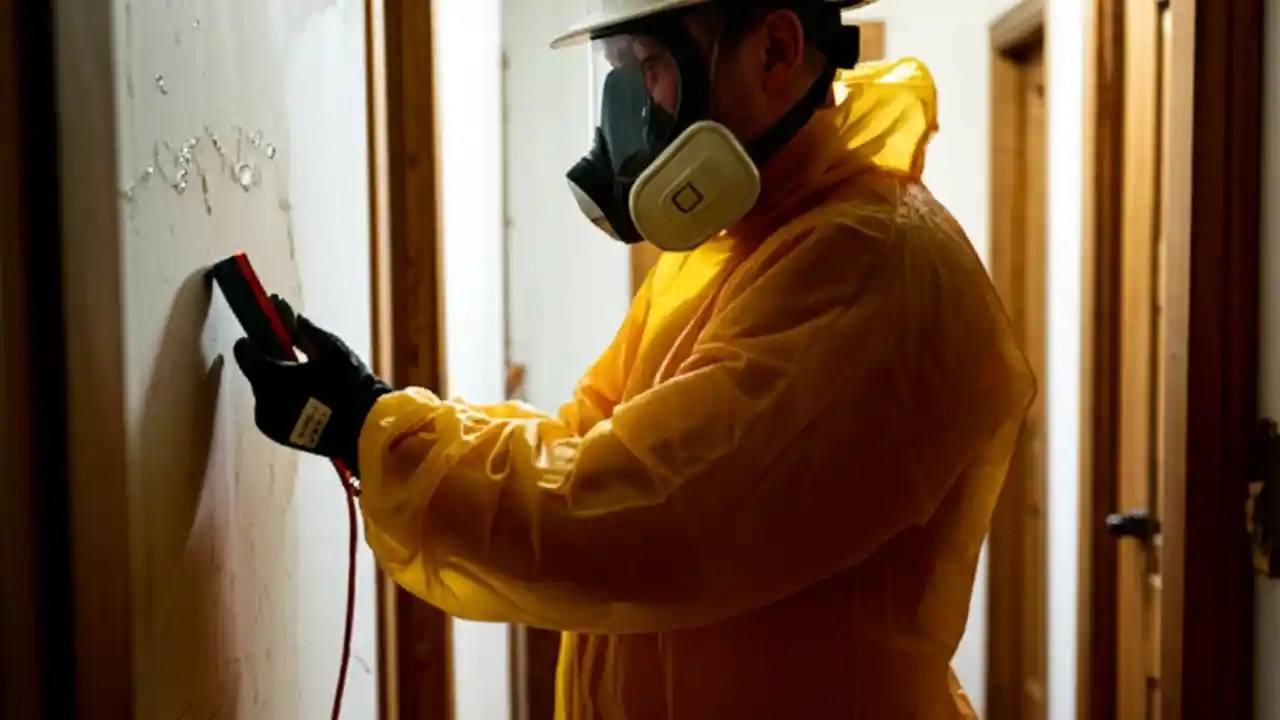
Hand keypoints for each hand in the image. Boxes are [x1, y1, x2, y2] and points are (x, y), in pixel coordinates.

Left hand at [232, 296, 390, 475]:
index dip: (254, 340)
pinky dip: (284, 400)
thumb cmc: (351, 386)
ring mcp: (270, 422)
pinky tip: (307, 397)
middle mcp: (263, 402)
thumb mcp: (332, 350)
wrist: (367, 431)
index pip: (246, 353)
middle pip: (257, 374)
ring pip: (266, 393)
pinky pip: (275, 410)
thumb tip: (288, 314)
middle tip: (293, 356)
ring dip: (278, 383)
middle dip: (271, 363)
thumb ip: (305, 331)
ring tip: (305, 379)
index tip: (266, 333)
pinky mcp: (279, 436)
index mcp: (271, 379)